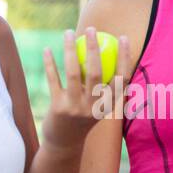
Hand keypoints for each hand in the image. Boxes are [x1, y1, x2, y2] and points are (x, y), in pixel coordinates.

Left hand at [41, 27, 130, 148]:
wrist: (64, 143)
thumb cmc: (83, 116)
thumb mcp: (97, 104)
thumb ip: (102, 84)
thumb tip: (106, 52)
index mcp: (108, 105)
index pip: (121, 78)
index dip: (124, 57)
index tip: (122, 37)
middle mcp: (94, 108)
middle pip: (95, 72)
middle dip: (94, 48)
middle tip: (91, 29)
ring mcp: (75, 108)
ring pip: (73, 73)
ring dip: (70, 50)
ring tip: (68, 33)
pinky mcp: (58, 109)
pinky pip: (54, 80)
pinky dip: (50, 64)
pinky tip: (48, 49)